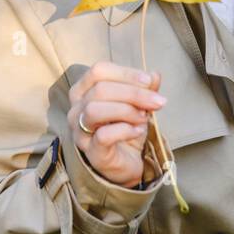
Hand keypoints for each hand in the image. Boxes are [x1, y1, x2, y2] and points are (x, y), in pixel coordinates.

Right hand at [68, 61, 164, 188]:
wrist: (125, 162)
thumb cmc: (125, 128)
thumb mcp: (138, 104)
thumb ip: (145, 89)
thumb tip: (155, 75)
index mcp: (83, 90)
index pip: (98, 71)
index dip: (125, 73)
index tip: (149, 81)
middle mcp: (76, 109)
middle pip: (100, 89)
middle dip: (134, 93)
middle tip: (157, 101)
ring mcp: (80, 131)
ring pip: (94, 110)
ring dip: (126, 110)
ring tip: (144, 117)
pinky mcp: (91, 151)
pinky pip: (103, 135)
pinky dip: (125, 130)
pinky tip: (139, 131)